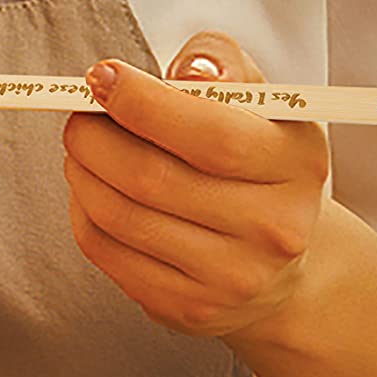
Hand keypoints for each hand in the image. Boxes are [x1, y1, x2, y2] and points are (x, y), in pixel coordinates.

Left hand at [62, 32, 331, 339]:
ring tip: (81, 149)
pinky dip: (83, 212)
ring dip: (82, 173)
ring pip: (119, 217)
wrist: (277, 264)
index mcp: (298, 165)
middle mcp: (272, 227)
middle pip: (152, 178)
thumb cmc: (257, 166)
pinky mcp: (186, 308)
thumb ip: (224, 68)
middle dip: (96, 138)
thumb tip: (189, 70)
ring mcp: (230, 276)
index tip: (102, 76)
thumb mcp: (262, 106)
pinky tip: (90, 190)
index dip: (143, 103)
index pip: (212, 134)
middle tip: (78, 116)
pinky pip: (106, 253)